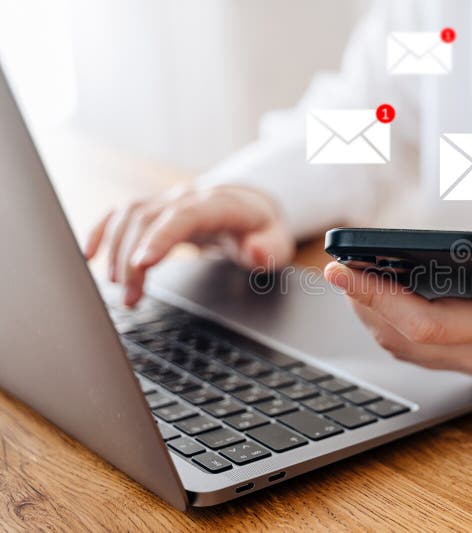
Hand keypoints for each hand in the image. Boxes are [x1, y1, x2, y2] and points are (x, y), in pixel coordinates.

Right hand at [85, 184, 294, 306]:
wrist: (250, 207)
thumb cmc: (263, 229)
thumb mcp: (278, 242)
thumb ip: (269, 250)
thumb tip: (256, 252)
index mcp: (220, 204)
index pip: (184, 215)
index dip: (161, 237)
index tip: (142, 264)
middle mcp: (188, 197)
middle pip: (149, 219)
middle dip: (134, 259)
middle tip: (131, 298)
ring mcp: (168, 200)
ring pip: (130, 216)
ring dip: (118, 252)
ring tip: (122, 291)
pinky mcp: (155, 208)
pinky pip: (121, 214)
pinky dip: (102, 232)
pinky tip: (90, 256)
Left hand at [324, 228, 471, 376]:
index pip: (424, 322)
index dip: (377, 296)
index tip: (344, 269)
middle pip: (405, 338)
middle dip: (363, 303)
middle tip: (337, 268)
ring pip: (409, 347)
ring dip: (374, 316)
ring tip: (352, 280)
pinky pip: (423, 348)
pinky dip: (394, 324)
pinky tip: (385, 299)